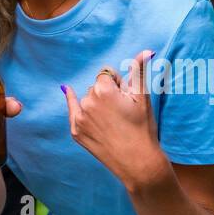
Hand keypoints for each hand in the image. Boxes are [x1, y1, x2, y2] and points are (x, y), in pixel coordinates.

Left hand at [64, 50, 167, 190]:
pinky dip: (74, 104)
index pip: (107, 75)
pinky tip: (67, 90)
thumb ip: (139, 71)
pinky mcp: (75, 131)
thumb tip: (146, 51)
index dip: (118, 84)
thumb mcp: (143, 98)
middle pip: (96, 87)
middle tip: (121, 112)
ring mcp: (79, 118)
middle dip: (107, 93)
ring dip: (97, 104)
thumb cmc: (143, 128)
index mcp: (104, 90)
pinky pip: (73, 110)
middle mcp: (87, 101)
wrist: (138, 163)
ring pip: (88, 99)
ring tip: (112, 122)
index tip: (126, 98)